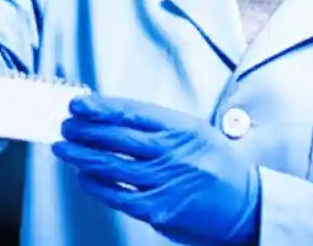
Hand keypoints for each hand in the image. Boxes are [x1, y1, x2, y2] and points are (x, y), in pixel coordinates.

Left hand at [53, 95, 259, 245]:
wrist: (248, 205)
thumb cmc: (219, 166)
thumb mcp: (195, 132)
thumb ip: (159, 126)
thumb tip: (113, 118)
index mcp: (181, 128)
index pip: (131, 111)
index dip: (100, 107)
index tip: (79, 104)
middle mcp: (171, 153)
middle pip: (116, 136)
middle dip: (84, 129)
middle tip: (66, 125)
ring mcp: (164, 182)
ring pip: (111, 165)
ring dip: (81, 155)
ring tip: (64, 148)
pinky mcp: (159, 209)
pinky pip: (118, 195)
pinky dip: (96, 185)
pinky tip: (83, 177)